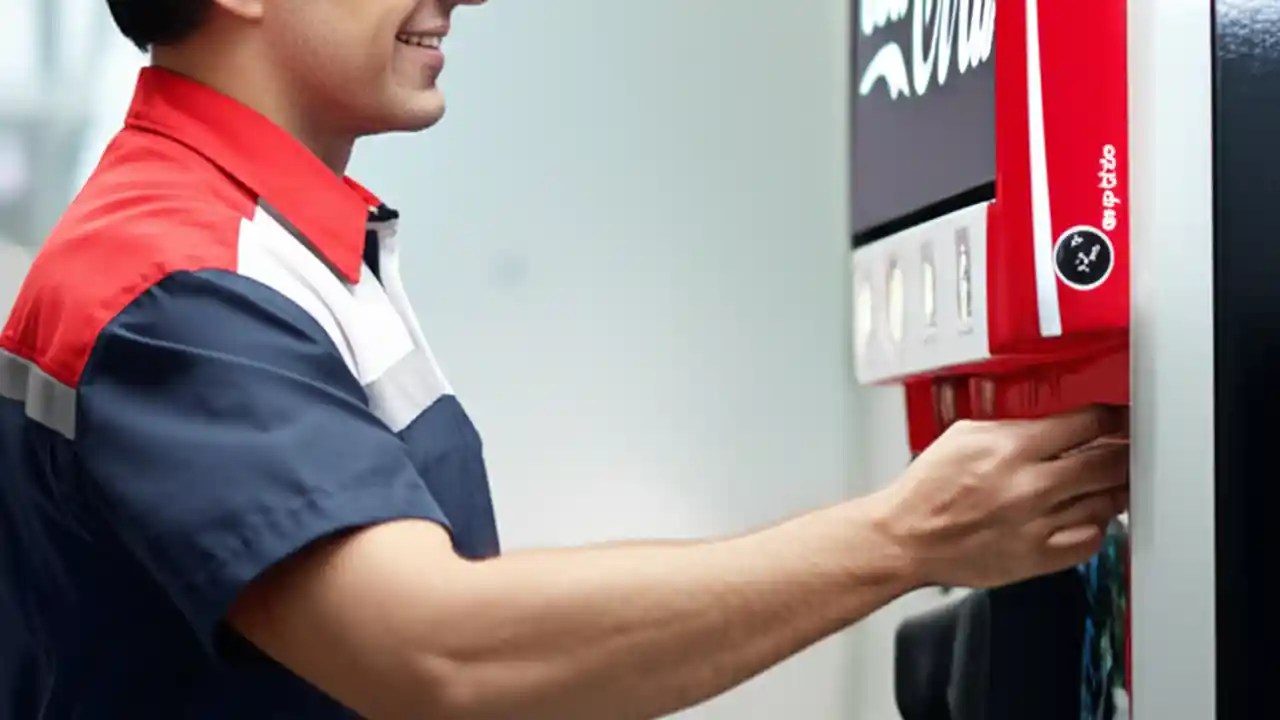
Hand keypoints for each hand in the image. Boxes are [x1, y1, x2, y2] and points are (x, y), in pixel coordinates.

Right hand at [875, 405, 1129, 589]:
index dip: (1113, 418)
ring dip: (1113, 490)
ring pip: (1106, 503)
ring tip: (1109, 481)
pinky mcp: (1038, 558)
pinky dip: (1096, 526)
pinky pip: (1091, 540)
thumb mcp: (965, 435)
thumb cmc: (929, 489)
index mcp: (1010, 448)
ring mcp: (1037, 524)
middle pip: (1108, 463)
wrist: (906, 538)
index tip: (1119, 420)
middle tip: (1128, 449)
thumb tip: (1054, 420)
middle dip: (1124, 453)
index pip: (1088, 423)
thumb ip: (1013, 425)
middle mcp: (1029, 486)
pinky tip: (1086, 516)